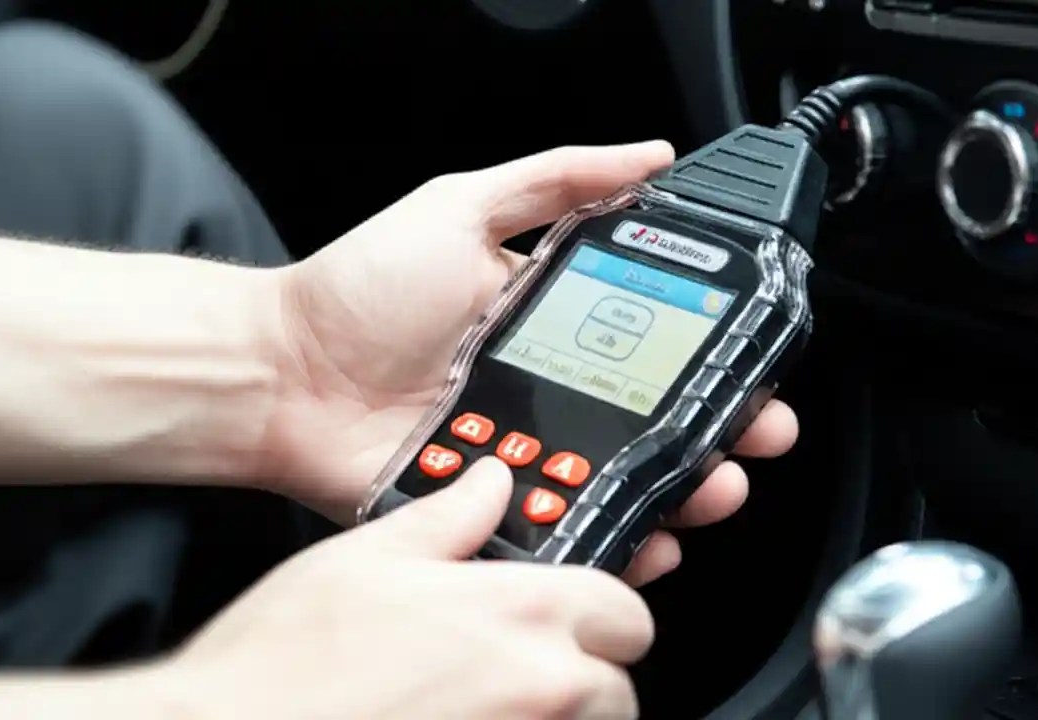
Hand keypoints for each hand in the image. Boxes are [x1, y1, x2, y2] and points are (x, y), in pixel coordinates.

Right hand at [164, 458, 650, 719]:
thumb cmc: (284, 662)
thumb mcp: (365, 558)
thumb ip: (449, 518)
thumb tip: (491, 482)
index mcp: (521, 610)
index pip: (626, 613)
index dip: (603, 613)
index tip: (574, 621)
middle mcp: (541, 685)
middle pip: (616, 687)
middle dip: (582, 677)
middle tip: (518, 670)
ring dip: (555, 717)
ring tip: (485, 703)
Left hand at [265, 142, 799, 584]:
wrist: (280, 373)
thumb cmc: (359, 290)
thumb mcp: (461, 208)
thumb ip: (554, 181)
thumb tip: (650, 157)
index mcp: (552, 327)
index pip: (654, 346)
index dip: (712, 361)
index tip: (757, 369)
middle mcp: (550, 395)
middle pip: (656, 423)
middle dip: (721, 435)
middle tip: (756, 437)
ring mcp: (526, 457)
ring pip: (625, 484)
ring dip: (684, 493)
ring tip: (713, 490)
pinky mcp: (492, 511)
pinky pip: (566, 533)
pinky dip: (614, 544)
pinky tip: (650, 541)